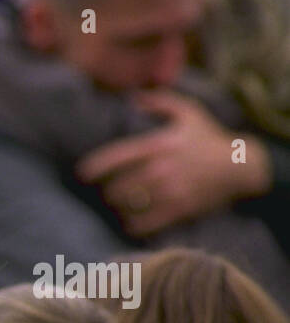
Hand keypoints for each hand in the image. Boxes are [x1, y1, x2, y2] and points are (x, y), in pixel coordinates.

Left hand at [76, 91, 272, 236]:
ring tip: (117, 205)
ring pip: (128, 205)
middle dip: (107, 190)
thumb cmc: (210, 137)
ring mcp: (169, 191)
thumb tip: (132, 98)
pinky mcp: (178, 209)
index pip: (116, 156)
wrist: (241, 165)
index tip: (82, 173)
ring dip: (118, 207)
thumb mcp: (189, 112)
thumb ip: (160, 102)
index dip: (94, 166)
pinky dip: (132, 224)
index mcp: (159, 144)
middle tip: (106, 191)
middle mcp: (161, 168)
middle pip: (117, 186)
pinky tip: (129, 222)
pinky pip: (145, 223)